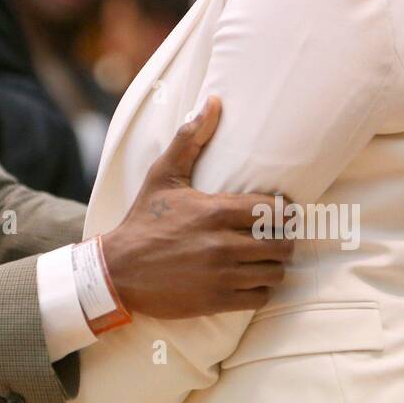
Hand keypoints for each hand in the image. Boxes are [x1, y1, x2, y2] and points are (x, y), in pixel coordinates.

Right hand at [99, 96, 293, 319]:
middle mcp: (223, 244)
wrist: (118, 269)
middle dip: (283, 238)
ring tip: (263, 256)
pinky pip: (261, 296)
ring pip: (276, 271)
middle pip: (282, 243)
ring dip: (274, 264)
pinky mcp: (217, 300)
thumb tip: (213, 102)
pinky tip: (251, 278)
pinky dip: (262, 288)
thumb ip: (190, 139)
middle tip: (273, 235)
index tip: (279, 212)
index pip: (275, 211)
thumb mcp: (163, 175)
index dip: (284, 212)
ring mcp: (222, 276)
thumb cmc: (144, 219)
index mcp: (215, 211)